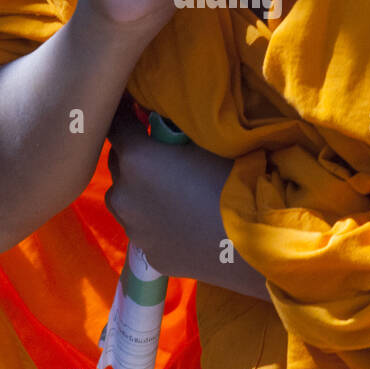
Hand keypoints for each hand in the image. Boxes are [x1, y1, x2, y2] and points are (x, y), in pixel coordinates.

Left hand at [104, 100, 270, 300]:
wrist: (253, 240)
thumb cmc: (233, 180)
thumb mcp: (203, 142)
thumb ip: (174, 134)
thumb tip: (164, 129)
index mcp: (135, 158)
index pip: (116, 126)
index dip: (128, 118)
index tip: (139, 115)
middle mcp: (123, 194)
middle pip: (118, 165)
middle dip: (134, 158)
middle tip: (161, 157)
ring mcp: (133, 228)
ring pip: (126, 201)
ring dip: (139, 193)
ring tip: (171, 195)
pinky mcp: (147, 254)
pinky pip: (144, 230)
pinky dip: (155, 223)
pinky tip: (182, 224)